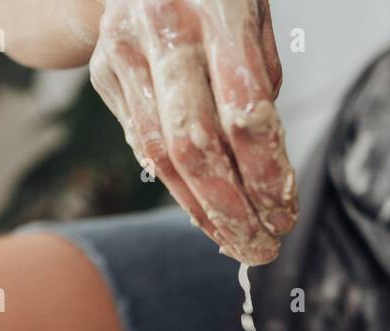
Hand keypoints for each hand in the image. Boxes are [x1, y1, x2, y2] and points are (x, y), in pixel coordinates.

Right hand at [88, 0, 296, 263]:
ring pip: (160, 155)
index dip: (266, 174)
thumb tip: (265, 166)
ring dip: (204, 212)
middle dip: (233, 208)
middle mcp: (163, 29)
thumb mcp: (255, 14)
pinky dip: (178, 188)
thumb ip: (260, 79)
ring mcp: (124, 52)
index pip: (243, 114)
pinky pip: (142, 145)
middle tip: (265, 247)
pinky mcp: (103, 73)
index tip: (287, 212)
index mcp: (217, 8)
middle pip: (195, 146)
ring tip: (240, 243)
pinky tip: (209, 213)